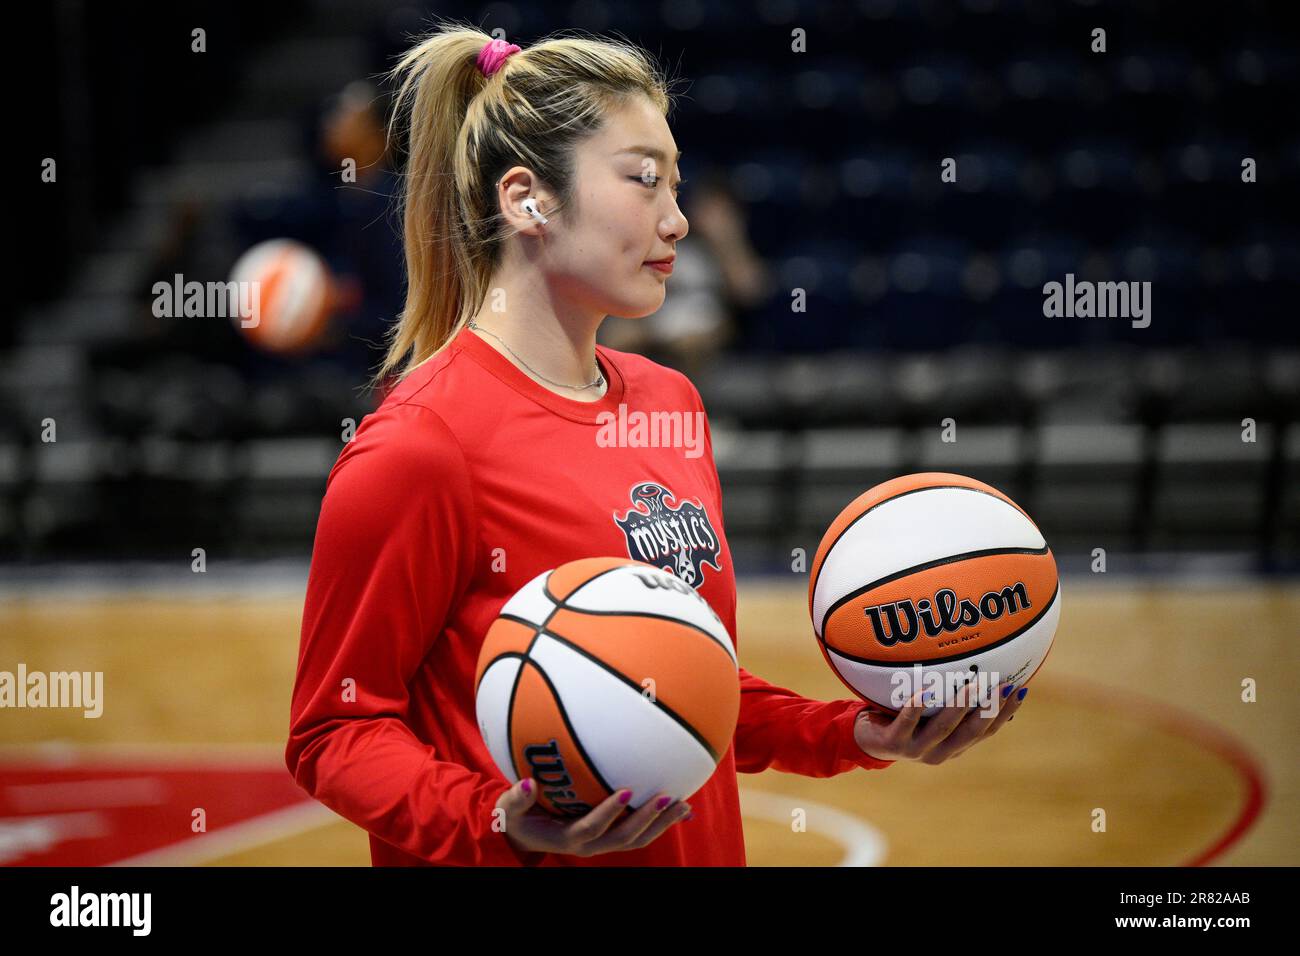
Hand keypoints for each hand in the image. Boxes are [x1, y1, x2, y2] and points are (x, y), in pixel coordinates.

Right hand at [496, 779, 690, 856]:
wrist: (524, 835)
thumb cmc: (518, 818)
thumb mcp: (509, 810)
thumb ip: (517, 798)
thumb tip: (528, 783)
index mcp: (568, 837)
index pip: (591, 828)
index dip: (608, 813)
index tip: (626, 791)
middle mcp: (590, 845)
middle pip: (625, 838)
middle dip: (647, 820)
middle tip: (667, 797)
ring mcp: (603, 842)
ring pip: (638, 839)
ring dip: (661, 823)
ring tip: (684, 804)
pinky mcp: (611, 836)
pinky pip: (639, 833)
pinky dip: (660, 822)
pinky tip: (681, 807)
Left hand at [853, 682, 1027, 763]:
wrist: (865, 739)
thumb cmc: (904, 721)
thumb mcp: (933, 716)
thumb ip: (956, 707)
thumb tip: (985, 681)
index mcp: (955, 747)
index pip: (986, 731)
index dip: (1004, 712)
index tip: (1020, 690)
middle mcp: (940, 752)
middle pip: (970, 731)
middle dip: (988, 708)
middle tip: (1002, 684)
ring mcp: (917, 749)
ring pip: (944, 727)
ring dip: (960, 705)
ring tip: (973, 684)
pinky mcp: (894, 743)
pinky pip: (907, 722)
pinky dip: (916, 706)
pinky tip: (925, 689)